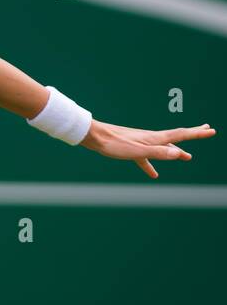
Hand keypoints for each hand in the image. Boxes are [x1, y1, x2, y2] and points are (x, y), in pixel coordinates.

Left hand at [80, 121, 215, 178]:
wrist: (94, 137)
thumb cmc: (114, 143)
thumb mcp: (137, 151)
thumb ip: (157, 153)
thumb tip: (178, 153)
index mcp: (155, 138)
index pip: (180, 135)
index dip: (197, 133)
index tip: (211, 130)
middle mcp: (150, 138)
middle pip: (175, 137)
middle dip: (191, 134)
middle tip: (206, 129)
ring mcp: (141, 143)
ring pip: (163, 148)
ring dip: (175, 151)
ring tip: (186, 156)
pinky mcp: (131, 149)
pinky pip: (146, 158)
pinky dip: (152, 165)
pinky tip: (154, 175)